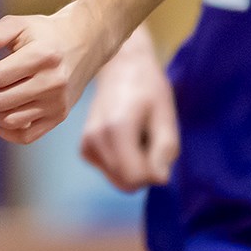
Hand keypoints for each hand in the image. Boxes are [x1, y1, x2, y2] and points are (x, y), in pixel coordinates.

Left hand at [0, 0, 104, 144]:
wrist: (84, 44)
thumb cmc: (46, 33)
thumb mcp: (20, 25)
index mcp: (42, 57)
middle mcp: (52, 83)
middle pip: (1, 101)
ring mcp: (57, 104)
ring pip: (10, 120)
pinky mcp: (59, 117)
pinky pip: (26, 135)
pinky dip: (6, 130)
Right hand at [79, 28, 177, 190]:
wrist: (120, 67)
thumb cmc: (148, 88)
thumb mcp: (166, 115)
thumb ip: (165, 149)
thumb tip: (160, 179)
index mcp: (115, 129)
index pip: (135, 178)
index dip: (154, 172)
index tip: (161, 149)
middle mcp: (94, 139)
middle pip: (126, 183)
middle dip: (144, 171)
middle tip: (150, 141)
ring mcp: (86, 144)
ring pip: (118, 180)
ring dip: (134, 166)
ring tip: (138, 137)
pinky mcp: (84, 149)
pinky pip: (110, 171)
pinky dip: (122, 162)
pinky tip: (126, 138)